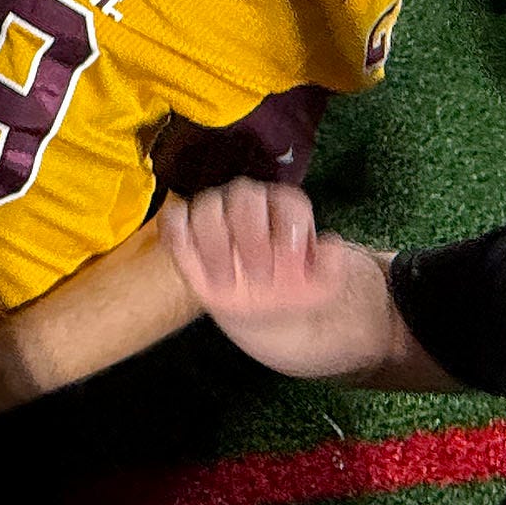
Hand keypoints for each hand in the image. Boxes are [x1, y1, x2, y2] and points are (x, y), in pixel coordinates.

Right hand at [162, 180, 354, 356]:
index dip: (290, 232)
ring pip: (206, 206)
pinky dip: (179, 240)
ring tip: (227, 282)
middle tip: (261, 278)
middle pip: (244, 196)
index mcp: (285, 208)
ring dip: (216, 246)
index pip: (287, 202)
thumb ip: (332, 269)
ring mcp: (214, 213)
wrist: (261, 308)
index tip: (293, 268)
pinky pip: (173, 221)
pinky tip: (195, 267)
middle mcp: (249, 202)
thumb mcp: (321, 287)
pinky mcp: (184, 231)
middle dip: (252, 237)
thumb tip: (330, 245)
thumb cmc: (291, 290)